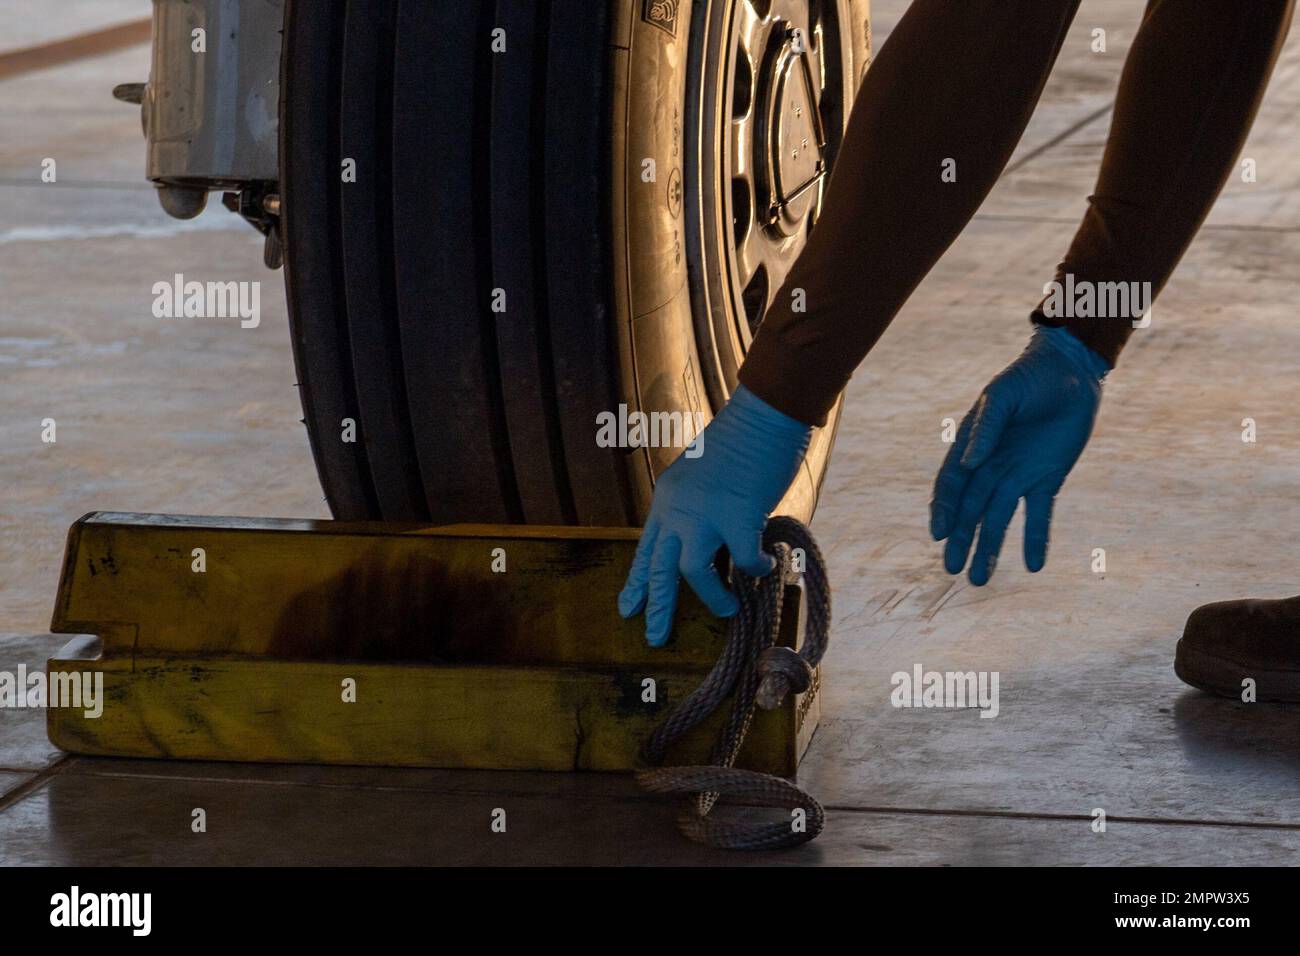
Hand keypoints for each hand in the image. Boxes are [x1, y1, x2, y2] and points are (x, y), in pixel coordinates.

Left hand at [618, 386, 810, 645]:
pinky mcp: (737, 517)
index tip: (628, 608)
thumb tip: (713, 545)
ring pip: (694, 572)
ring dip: (712, 597)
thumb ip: (698, 511)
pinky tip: (767, 566)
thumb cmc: (740, 443)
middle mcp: (678, 509)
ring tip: (727, 609)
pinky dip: (756, 568)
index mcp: (667, 499)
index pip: (646, 549)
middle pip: (660, 568)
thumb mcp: (702, 478)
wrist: (762, 417)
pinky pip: (744, 561)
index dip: (637, 581)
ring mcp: (705, 514)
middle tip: (654, 637)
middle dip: (657, 607)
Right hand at [931, 325, 1107, 585]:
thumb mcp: (1004, 396)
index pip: (952, 484)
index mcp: (971, 445)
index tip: (940, 534)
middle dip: (961, 540)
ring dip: (988, 548)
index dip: (945, 510)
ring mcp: (1017, 475)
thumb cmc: (1030, 377)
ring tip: (978, 580)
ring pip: (998, 519)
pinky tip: (1033, 566)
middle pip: (970, 510)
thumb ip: (986, 428)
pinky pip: (1039, 515)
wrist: (1070, 372)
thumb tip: (970, 463)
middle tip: (952, 569)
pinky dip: (1035, 540)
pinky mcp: (1046, 480)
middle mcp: (989, 465)